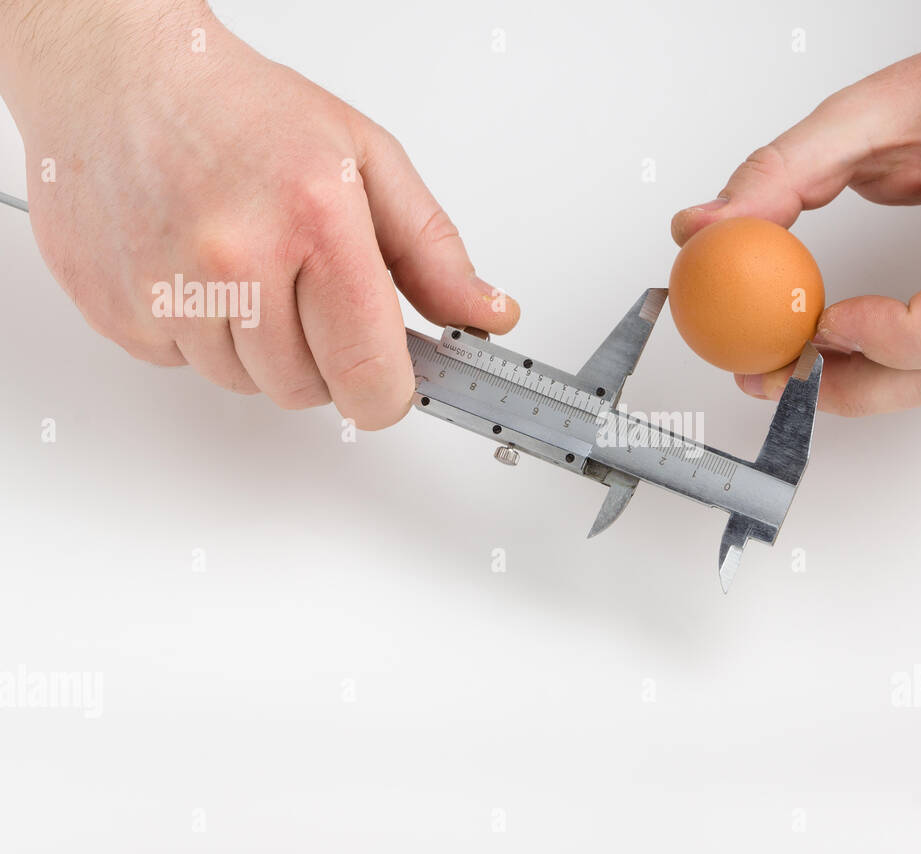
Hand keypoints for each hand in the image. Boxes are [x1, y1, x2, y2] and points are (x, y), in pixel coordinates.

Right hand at [4, 2, 517, 428]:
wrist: (114, 74)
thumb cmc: (241, 111)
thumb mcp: (366, 160)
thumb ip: (433, 251)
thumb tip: (487, 313)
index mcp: (314, 220)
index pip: (368, 372)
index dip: (388, 394)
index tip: (391, 385)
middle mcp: (236, 258)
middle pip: (307, 390)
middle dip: (323, 360)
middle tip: (310, 293)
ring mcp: (167, 289)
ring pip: (244, 384)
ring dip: (260, 348)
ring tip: (250, 269)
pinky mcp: (116, 310)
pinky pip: (183, 366)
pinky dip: (200, 335)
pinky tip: (199, 273)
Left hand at [671, 30, 920, 415]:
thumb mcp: (868, 109)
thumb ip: (780, 171)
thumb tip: (702, 230)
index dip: (894, 335)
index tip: (826, 322)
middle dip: (856, 383)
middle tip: (773, 371)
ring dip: (865, 385)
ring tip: (789, 365)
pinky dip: (889, 369)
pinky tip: (835, 350)